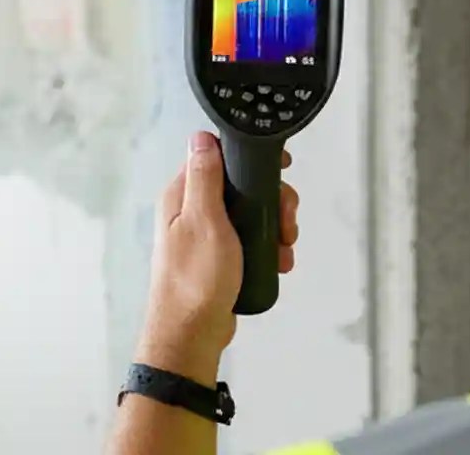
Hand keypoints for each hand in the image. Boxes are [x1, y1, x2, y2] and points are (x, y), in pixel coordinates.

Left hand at [136, 131, 299, 384]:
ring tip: (285, 246)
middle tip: (286, 221)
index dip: (251, 158)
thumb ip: (204, 177)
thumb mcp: (203, 221)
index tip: (280, 167)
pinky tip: (279, 260)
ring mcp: (207, 234)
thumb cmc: (196, 279)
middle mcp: (192, 210)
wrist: (192, 334)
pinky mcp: (220, 256)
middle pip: (242, 185)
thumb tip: (201, 136)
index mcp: (183, 194)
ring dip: (274, 225)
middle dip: (272, 200)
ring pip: (251, 213)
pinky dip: (268, 246)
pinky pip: (251, 239)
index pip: (219, 157)